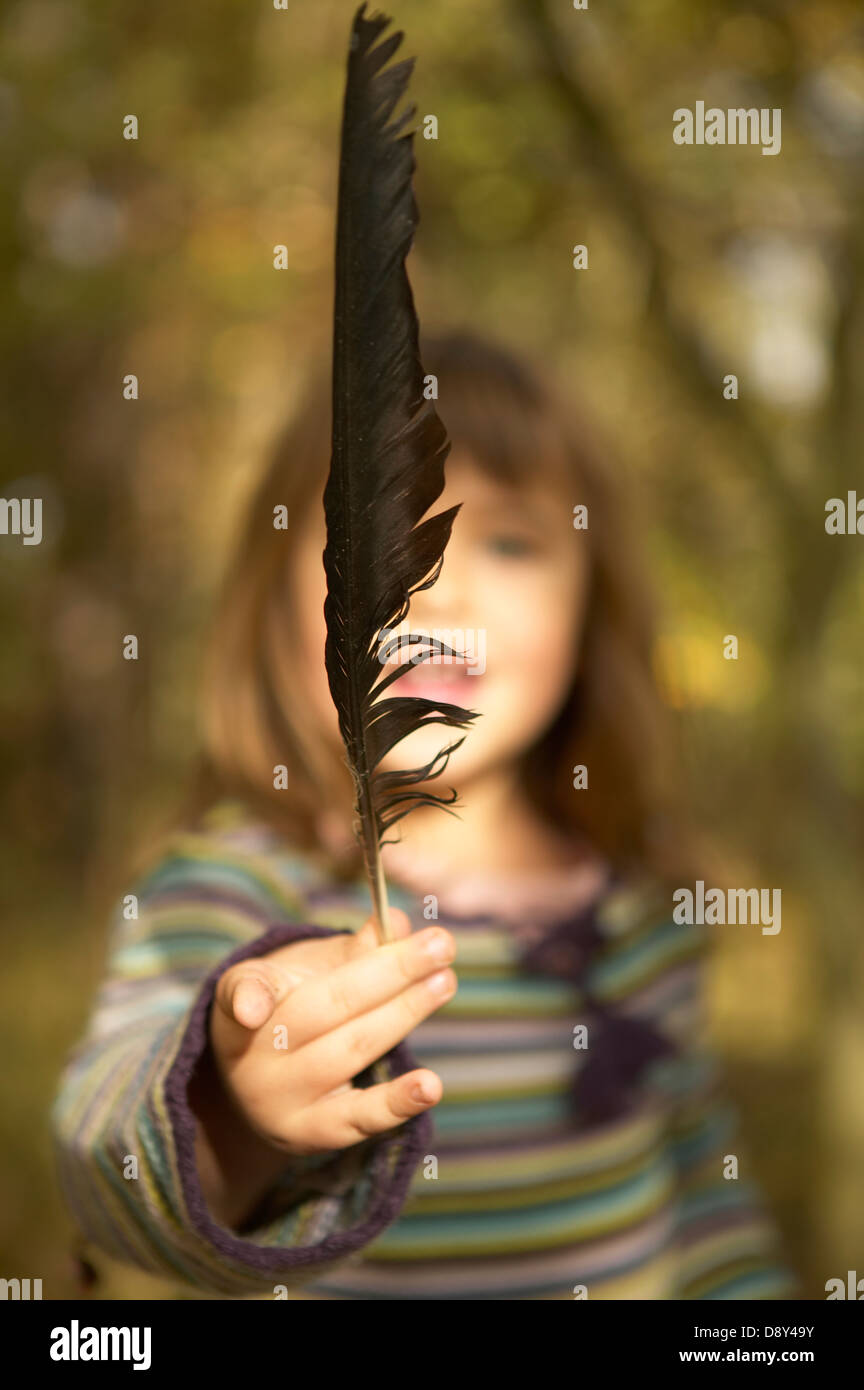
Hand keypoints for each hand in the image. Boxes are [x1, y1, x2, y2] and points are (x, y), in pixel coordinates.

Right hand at [209, 908, 456, 1156]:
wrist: (262, 1085)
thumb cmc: (292, 1009)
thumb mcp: (308, 971)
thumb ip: (354, 948)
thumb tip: (399, 923)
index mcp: (242, 998)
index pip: (246, 990)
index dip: (249, 999)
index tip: (252, 1007)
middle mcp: (254, 1053)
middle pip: (326, 1009)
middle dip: (390, 972)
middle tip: (440, 944)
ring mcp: (282, 1098)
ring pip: (350, 1050)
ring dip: (404, 1013)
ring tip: (444, 982)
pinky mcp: (312, 1133)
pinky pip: (359, 1117)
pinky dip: (397, 1101)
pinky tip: (430, 1085)